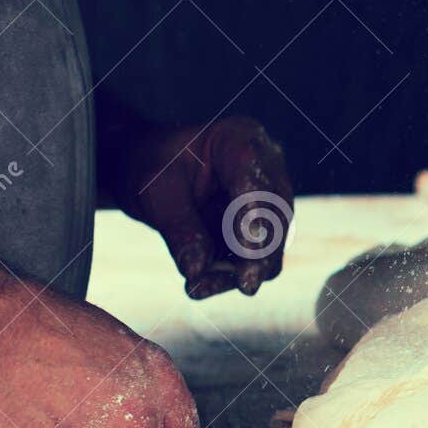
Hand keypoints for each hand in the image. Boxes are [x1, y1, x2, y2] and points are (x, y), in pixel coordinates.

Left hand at [109, 116, 293, 298]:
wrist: (152, 169)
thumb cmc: (152, 168)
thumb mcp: (156, 195)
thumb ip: (180, 230)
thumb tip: (198, 271)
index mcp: (240, 140)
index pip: (256, 184)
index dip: (254, 224)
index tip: (249, 260)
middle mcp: (267, 167)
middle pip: (275, 218)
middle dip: (256, 256)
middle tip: (241, 286)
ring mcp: (270, 197)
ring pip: (273, 244)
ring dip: (241, 271)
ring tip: (199, 287)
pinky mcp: (265, 225)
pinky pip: (260, 258)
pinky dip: (232, 274)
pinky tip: (201, 285)